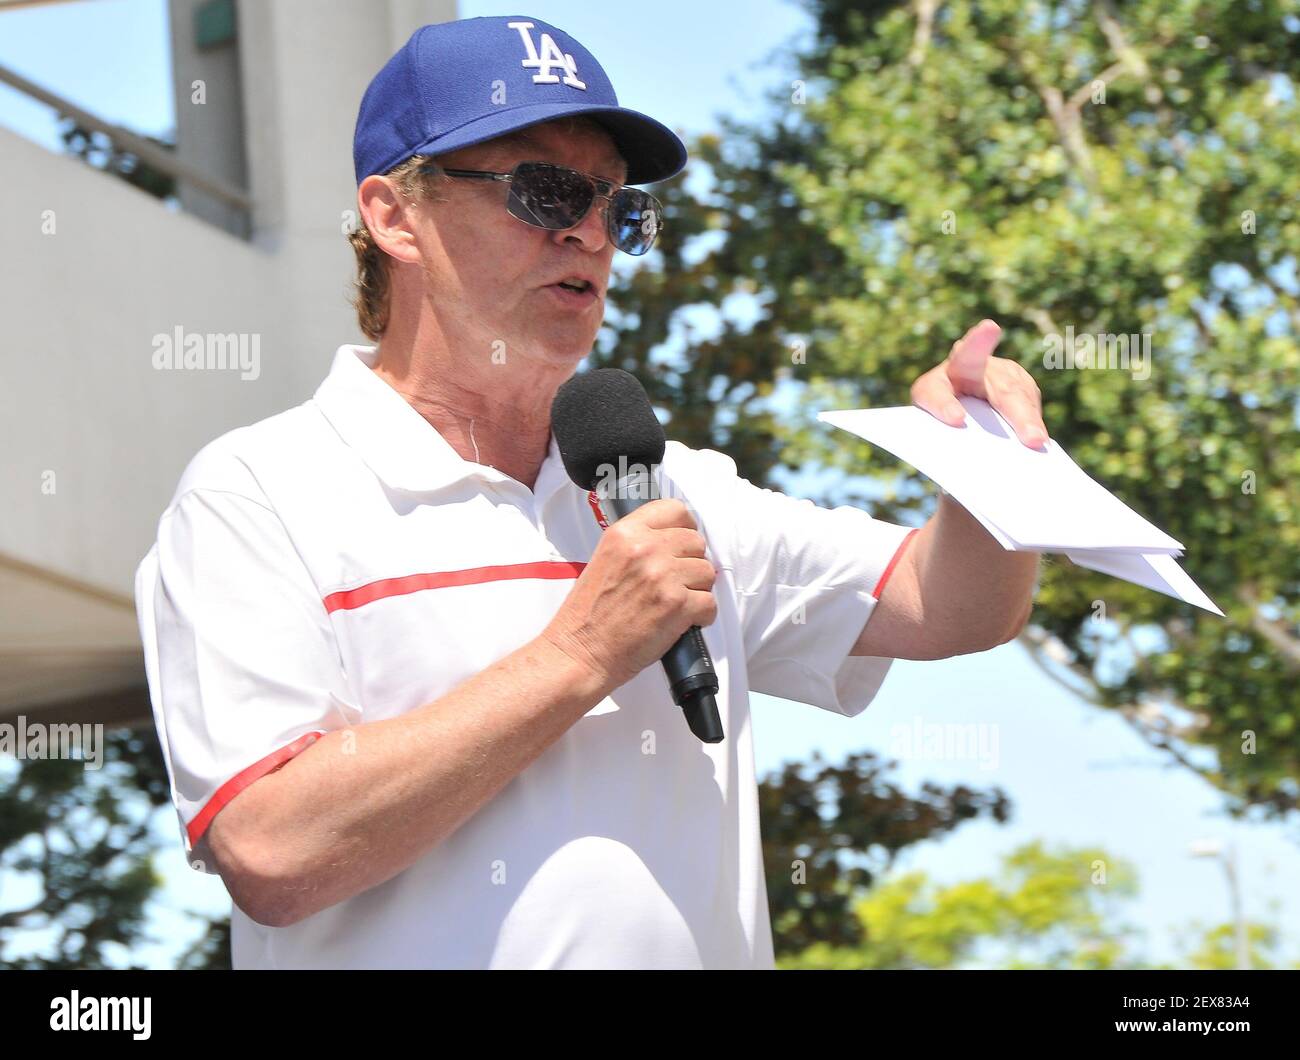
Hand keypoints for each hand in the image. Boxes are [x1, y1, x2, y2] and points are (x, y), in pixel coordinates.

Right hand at [542, 499, 717, 690]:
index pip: (675, 509)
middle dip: (690, 564)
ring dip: (697, 590)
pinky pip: (710, 602)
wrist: (580, 652)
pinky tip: (681, 622)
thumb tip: (672, 541)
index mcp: (625, 533)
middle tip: (674, 583)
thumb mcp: (605, 560)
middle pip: (696, 542)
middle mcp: (645, 549)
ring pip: (707, 572)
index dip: (684, 527)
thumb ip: (636, 544)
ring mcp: (663, 575)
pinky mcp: (677, 605)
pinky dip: (701, 616)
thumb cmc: (589, 615)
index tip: (681, 543)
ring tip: (674, 604)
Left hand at [909, 319, 1047, 447]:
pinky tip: (1037, 441)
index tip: (990, 328)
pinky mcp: (1026, 392)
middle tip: (1031, 436)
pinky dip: (1033, 427)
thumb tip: (958, 418)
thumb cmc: (940, 396)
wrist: (958, 396)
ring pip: (1024, 401)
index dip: (980, 340)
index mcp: (963, 363)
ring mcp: (1013, 377)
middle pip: (1007, 390)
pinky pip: (1032, 411)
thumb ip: (937, 403)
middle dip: (1019, 414)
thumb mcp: (927, 397)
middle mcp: (993, 366)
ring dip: (1031, 422)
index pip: (970, 351)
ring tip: (1036, 441)